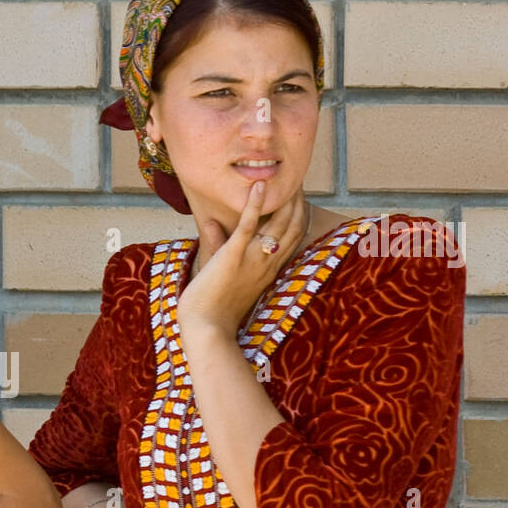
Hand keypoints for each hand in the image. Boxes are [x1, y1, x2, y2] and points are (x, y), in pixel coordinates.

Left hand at [179, 181, 308, 335]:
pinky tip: (258, 186)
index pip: (293, 239)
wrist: (207, 328)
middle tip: (297, 181)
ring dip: (284, 199)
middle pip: (292, 227)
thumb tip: (211, 222)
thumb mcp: (220, 271)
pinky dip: (254, 204)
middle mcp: (267, 263)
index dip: (299, 216)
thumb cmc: (212, 306)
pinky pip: (248, 226)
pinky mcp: (234, 256)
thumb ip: (218, 244)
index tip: (300, 197)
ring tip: (286, 178)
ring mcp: (252, 259)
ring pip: (278, 223)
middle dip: (297, 202)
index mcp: (269, 270)